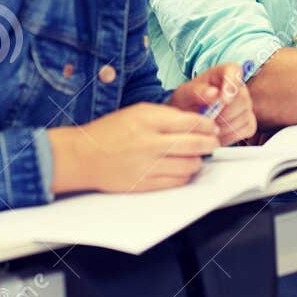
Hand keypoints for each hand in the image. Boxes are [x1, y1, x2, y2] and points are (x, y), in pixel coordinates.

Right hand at [47, 103, 217, 193]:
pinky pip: (176, 182)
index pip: (189, 121)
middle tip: (212, 142)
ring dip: (197, 161)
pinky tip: (182, 169)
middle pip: (193, 144)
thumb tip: (195, 123)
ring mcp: (147, 165)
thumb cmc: (109, 132)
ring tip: (195, 157)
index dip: (206, 125)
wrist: (83, 156)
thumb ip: (165, 116)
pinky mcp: (145, 184)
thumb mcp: (136, 112)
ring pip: (188, 165)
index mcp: (146, 119)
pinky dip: (185, 176)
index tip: (211, 126)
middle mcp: (148, 142)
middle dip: (209, 143)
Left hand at [170, 62, 255, 144]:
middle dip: (223, 113)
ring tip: (209, 128)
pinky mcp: (249, 120)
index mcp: (224, 72)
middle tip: (208, 120)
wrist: (190, 116)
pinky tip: (218, 134)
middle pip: (242, 99)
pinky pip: (246, 129)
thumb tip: (213, 93)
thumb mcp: (185, 94)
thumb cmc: (188, 101)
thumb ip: (197, 92)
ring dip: (225, 126)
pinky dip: (231, 135)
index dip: (232, 85)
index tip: (224, 100)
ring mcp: (246, 104)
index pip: (235, 71)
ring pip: (244, 116)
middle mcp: (239, 87)